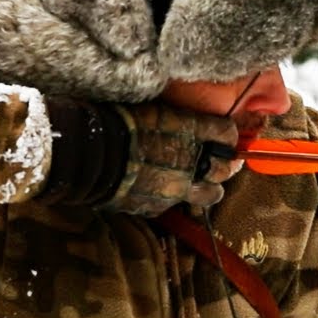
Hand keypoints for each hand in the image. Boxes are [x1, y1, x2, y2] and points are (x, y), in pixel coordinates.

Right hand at [106, 101, 241, 216]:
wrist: (91, 154)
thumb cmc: (118, 122)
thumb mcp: (154, 110)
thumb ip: (178, 120)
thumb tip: (186, 123)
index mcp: (191, 131)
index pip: (226, 134)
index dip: (227, 136)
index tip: (224, 138)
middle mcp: (192, 161)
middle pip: (225, 170)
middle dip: (224, 167)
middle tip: (218, 164)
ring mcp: (178, 188)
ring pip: (208, 194)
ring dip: (204, 188)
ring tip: (193, 182)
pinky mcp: (159, 207)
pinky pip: (173, 204)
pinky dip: (168, 197)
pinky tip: (155, 187)